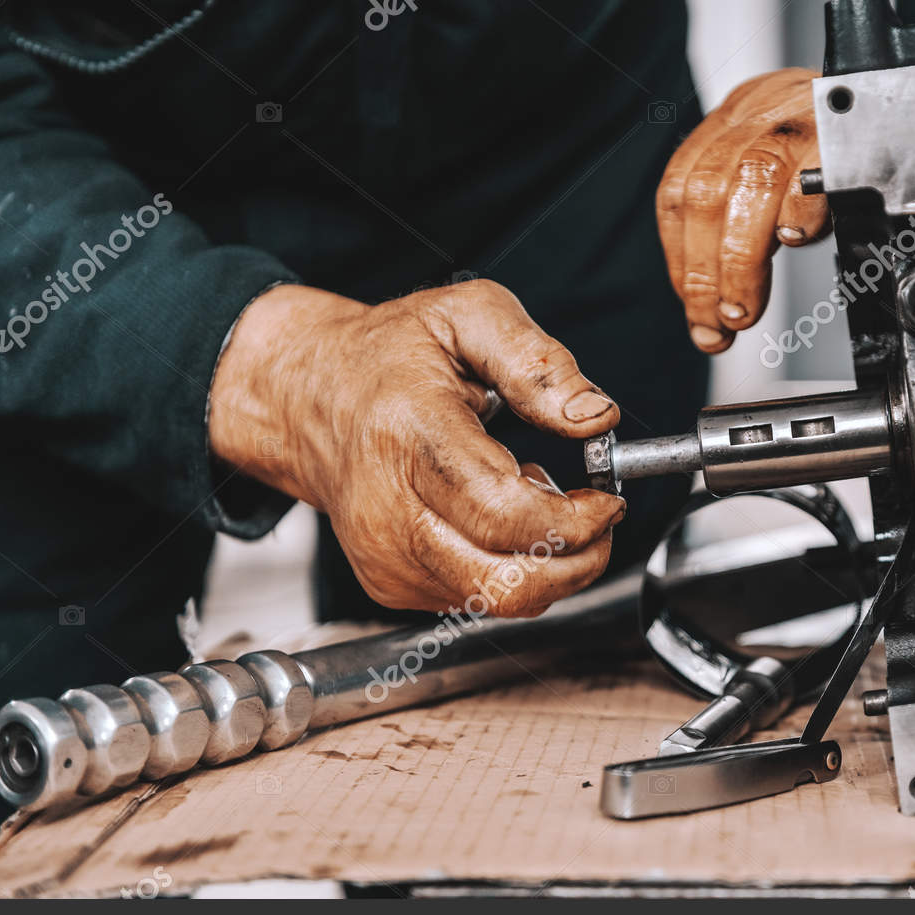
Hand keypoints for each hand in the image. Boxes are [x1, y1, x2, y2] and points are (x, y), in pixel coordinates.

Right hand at [208, 280, 624, 616]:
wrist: (308, 395)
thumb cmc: (388, 353)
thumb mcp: (469, 315)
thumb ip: (537, 362)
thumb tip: (593, 417)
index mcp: (409, 432)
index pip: (502, 511)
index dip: (573, 520)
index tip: (607, 501)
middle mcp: (387, 506)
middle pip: (503, 579)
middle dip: (577, 560)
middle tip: (598, 518)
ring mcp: (383, 553)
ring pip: (495, 599)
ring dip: (547, 565)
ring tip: (540, 501)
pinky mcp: (387, 581)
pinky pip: (475, 598)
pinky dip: (512, 568)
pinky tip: (501, 518)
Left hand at [656, 67, 828, 352]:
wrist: (899, 91)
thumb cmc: (834, 138)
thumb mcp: (779, 163)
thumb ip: (746, 209)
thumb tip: (722, 294)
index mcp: (733, 120)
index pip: (679, 190)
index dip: (679, 254)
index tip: (694, 303)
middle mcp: (760, 113)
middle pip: (708, 193)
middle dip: (706, 272)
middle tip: (719, 323)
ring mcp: (802, 116)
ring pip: (752, 186)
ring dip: (742, 262)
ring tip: (746, 308)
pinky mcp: (847, 128)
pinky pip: (815, 173)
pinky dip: (797, 216)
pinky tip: (794, 243)